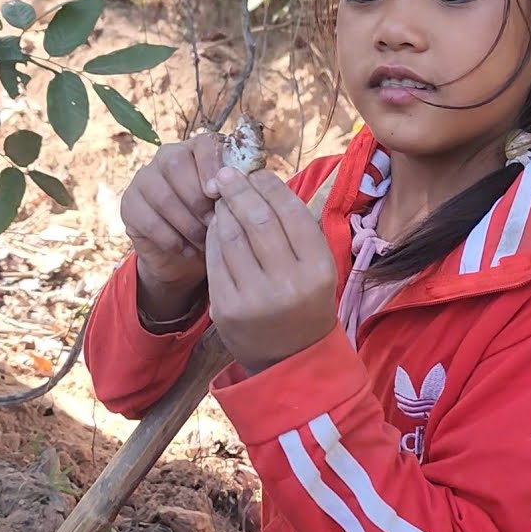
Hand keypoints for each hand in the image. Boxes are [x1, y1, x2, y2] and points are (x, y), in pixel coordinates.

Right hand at [121, 133, 222, 318]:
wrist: (188, 256)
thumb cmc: (218, 225)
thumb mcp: (233, 206)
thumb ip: (240, 191)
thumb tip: (249, 187)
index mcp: (198, 150)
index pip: (203, 144)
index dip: (212, 166)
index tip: (220, 193)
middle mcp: (167, 157)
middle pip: (176, 164)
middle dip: (198, 198)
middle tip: (214, 223)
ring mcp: (144, 179)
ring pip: (162, 194)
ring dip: (187, 222)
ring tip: (204, 241)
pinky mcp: (129, 204)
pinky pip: (148, 220)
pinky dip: (171, 239)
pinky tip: (187, 249)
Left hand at [206, 167, 338, 373]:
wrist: (291, 358)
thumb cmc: (305, 301)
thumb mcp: (316, 268)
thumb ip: (296, 230)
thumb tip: (261, 181)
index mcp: (318, 268)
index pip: (290, 212)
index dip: (269, 186)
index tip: (256, 174)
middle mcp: (289, 283)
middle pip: (257, 220)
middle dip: (239, 190)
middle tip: (226, 174)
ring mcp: (255, 298)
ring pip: (230, 236)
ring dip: (223, 211)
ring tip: (221, 199)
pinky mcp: (227, 308)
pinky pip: (214, 260)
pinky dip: (212, 236)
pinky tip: (215, 226)